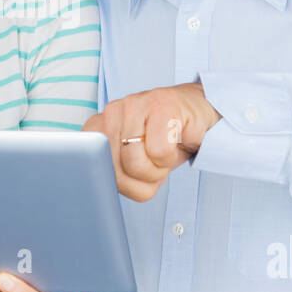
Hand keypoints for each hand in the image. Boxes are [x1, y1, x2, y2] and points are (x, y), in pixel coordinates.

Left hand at [82, 81, 220, 201]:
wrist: (198, 115)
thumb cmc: (165, 142)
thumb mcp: (134, 165)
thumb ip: (115, 175)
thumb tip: (105, 187)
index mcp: (96, 128)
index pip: (93, 171)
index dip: (120, 182)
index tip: (134, 171)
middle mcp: (110, 113)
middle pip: (115, 173)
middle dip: (141, 179)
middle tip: (155, 161)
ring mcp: (133, 104)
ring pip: (135, 164)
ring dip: (158, 169)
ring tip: (164, 151)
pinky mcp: (160, 104)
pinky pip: (159, 152)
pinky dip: (170, 157)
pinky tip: (175, 139)